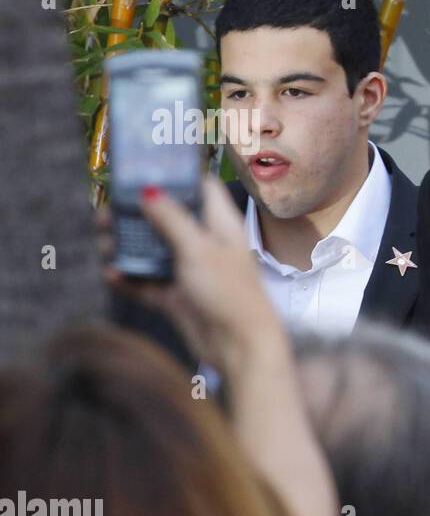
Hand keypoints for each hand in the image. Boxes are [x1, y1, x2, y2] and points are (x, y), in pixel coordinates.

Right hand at [100, 178, 279, 372]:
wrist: (241, 347)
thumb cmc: (230, 293)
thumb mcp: (199, 249)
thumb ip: (172, 219)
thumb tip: (149, 190)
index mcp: (221, 225)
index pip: (201, 188)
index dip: (176, 176)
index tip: (144, 168)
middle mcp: (206, 244)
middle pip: (168, 220)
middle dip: (137, 214)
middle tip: (106, 211)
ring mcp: (192, 271)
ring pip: (154, 252)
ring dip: (128, 247)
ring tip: (103, 241)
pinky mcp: (180, 298)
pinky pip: (149, 283)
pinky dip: (131, 279)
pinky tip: (112, 274)